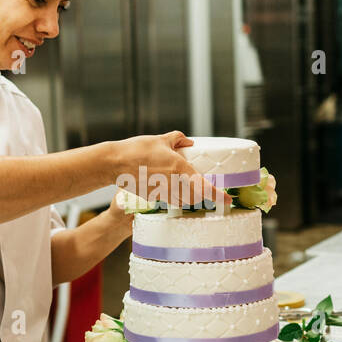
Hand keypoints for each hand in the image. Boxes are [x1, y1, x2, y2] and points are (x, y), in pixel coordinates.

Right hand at [110, 131, 231, 208]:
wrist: (114, 163)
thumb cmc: (136, 149)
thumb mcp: (160, 140)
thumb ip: (177, 139)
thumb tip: (189, 141)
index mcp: (178, 167)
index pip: (203, 186)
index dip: (218, 195)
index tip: (228, 199)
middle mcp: (173, 183)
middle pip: (194, 198)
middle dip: (202, 196)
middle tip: (207, 192)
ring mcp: (162, 192)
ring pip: (182, 201)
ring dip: (188, 198)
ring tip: (188, 191)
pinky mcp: (152, 197)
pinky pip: (168, 201)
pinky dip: (173, 197)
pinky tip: (169, 189)